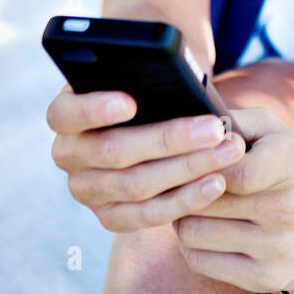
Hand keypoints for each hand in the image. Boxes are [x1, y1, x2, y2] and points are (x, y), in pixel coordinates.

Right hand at [46, 83, 245, 230]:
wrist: (144, 121)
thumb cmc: (143, 89)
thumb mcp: (136, 77)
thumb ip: (142, 77)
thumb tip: (170, 77)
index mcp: (65, 114)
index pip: (68, 113)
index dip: (96, 109)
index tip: (131, 102)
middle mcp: (68, 155)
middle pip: (115, 152)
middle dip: (170, 140)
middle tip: (215, 129)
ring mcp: (86, 190)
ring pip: (136, 186)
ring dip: (188, 169)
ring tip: (228, 152)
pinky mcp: (110, 216)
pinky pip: (147, 216)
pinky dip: (185, 200)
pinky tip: (216, 184)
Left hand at [173, 106, 293, 293]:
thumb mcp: (276, 131)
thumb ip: (231, 121)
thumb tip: (188, 130)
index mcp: (289, 164)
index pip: (226, 170)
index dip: (200, 164)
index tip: (197, 159)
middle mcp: (286, 209)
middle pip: (201, 200)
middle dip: (185, 188)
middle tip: (180, 182)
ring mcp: (278, 249)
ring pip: (192, 231)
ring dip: (184, 216)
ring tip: (194, 204)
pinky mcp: (268, 279)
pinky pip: (199, 261)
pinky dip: (192, 244)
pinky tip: (205, 229)